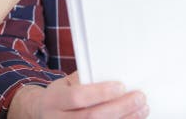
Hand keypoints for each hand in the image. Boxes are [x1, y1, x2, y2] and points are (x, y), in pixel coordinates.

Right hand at [8, 72, 147, 118]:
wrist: (43, 114)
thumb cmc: (60, 96)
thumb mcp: (65, 84)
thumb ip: (84, 80)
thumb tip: (112, 71)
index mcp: (54, 101)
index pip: (78, 97)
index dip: (100, 92)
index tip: (121, 86)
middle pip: (92, 117)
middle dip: (120, 107)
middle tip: (139, 97)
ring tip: (142, 109)